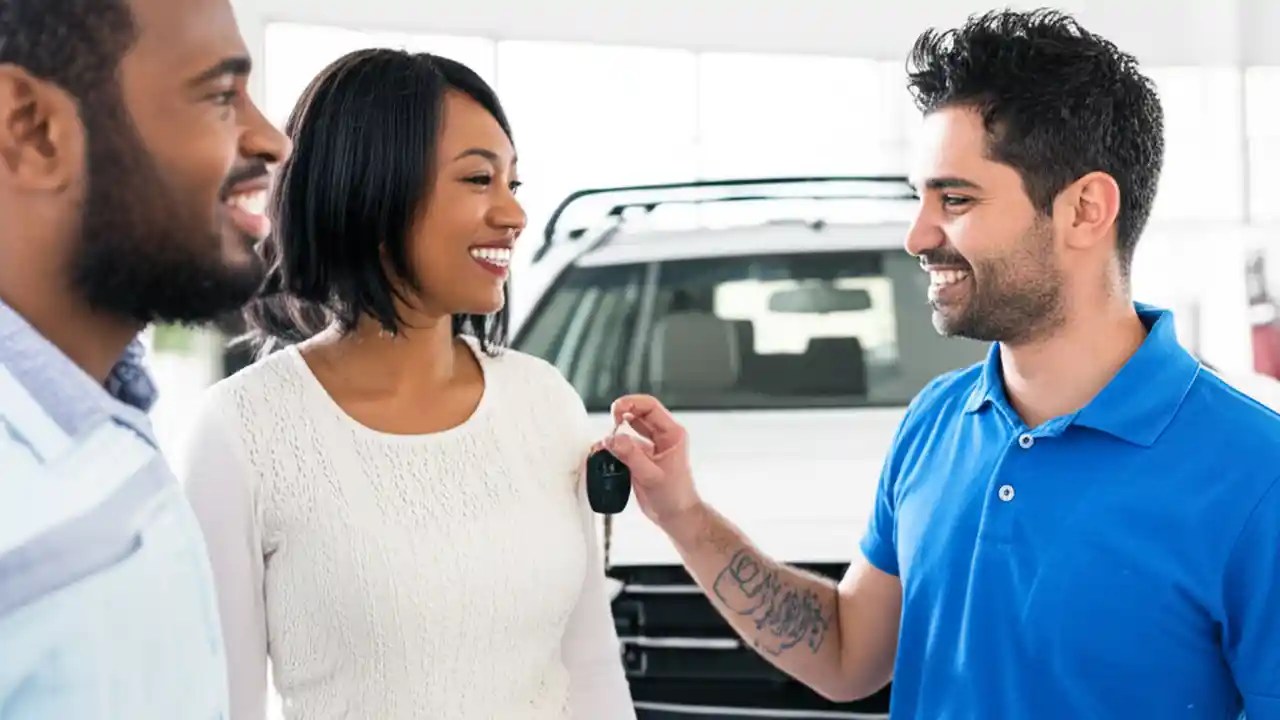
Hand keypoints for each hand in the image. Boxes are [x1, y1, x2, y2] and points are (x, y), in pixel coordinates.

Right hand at [597, 394, 701, 529]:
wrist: (675, 516)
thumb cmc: (674, 497)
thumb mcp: (652, 476)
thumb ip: (631, 456)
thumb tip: (612, 439)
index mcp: (672, 434)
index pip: (650, 407)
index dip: (631, 404)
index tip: (615, 411)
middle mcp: (662, 437)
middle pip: (638, 414)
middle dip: (621, 415)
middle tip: (609, 424)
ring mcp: (650, 448)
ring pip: (629, 431)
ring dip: (615, 434)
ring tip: (604, 444)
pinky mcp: (640, 459)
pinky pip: (624, 447)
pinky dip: (613, 449)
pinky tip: (604, 455)